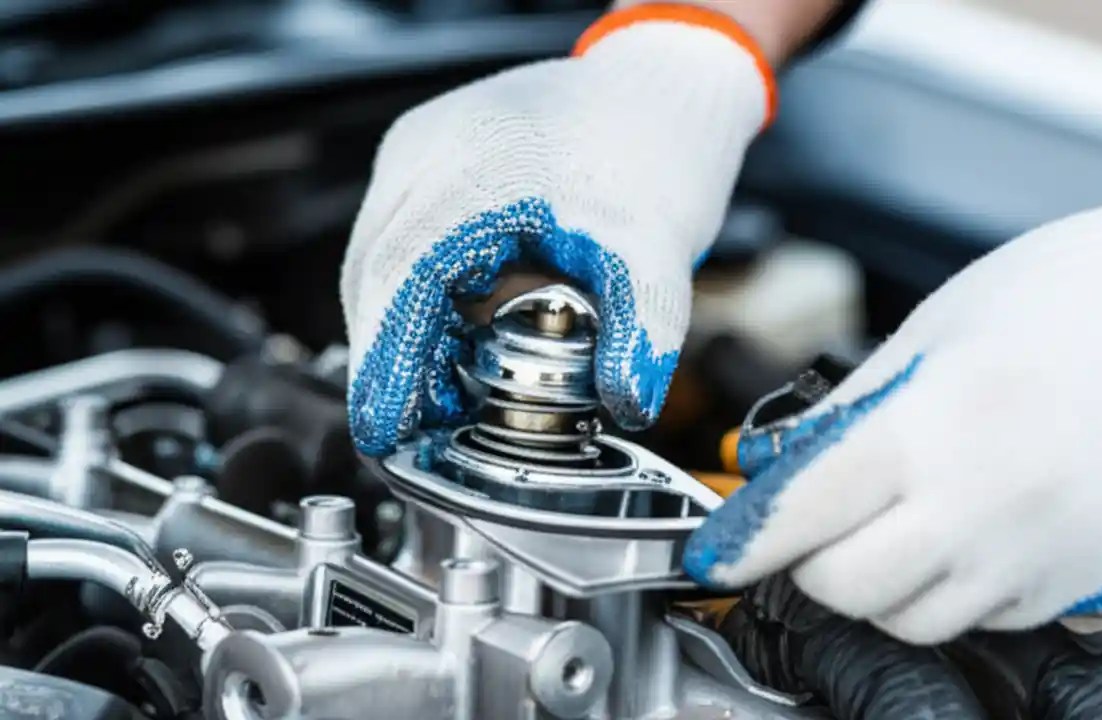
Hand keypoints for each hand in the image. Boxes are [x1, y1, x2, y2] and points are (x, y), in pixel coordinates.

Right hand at [341, 6, 775, 455]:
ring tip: (449, 390)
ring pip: (381, 259)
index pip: (398, 281)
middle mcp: (430, 153)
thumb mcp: (658, 251)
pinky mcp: (433, 157)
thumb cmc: (656, 145)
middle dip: (392, 360)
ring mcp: (424, 150)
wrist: (664, 82)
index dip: (384, 364)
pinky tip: (459, 334)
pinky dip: (420, 297)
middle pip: (375, 275)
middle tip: (427, 426)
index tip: (381, 430)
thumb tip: (627, 402)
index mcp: (472, 173)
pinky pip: (402, 237)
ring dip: (404, 331)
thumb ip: (644, 333)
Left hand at [684, 178, 1101, 643]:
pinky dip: (950, 589)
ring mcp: (1036, 554)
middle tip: (812, 526)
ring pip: (910, 620)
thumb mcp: (936, 327)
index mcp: (932, 427)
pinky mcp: (1079, 581)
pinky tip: (964, 530)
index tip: (716, 553)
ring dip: (877, 584)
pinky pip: (983, 618)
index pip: (801, 516)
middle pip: (844, 589)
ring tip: (894, 522)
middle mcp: (983, 506)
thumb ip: (849, 410)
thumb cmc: (1077, 295)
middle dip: (808, 564)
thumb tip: (780, 465)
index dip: (742, 542)